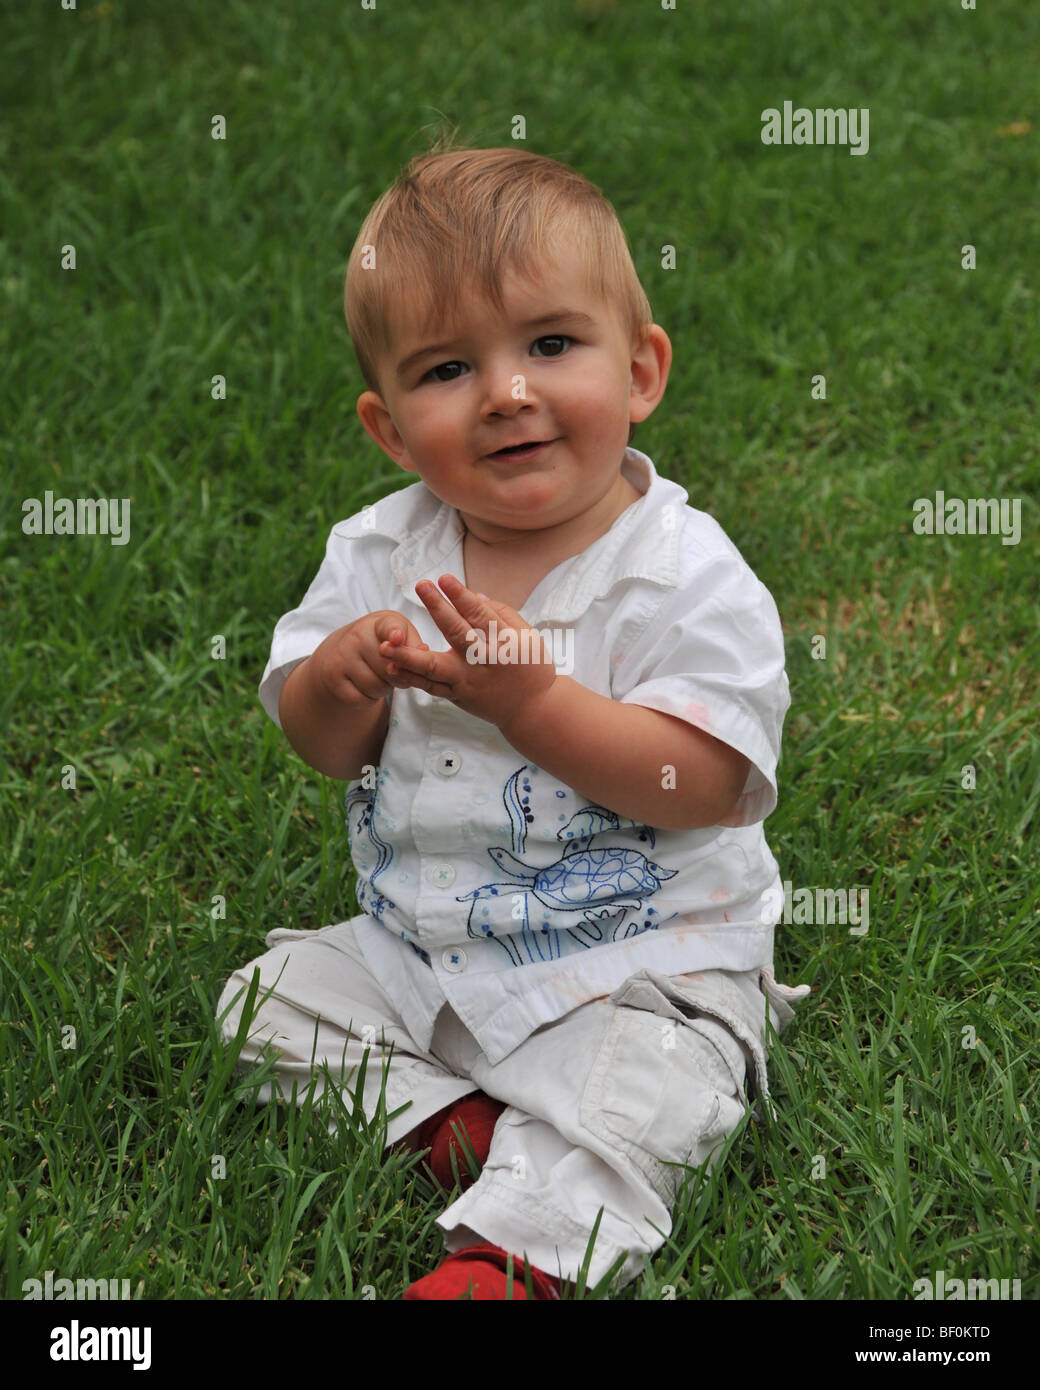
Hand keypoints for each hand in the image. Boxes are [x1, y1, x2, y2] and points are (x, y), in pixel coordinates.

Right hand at [309, 611, 430, 708]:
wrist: (342, 653)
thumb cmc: (380, 643)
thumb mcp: (400, 636)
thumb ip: (413, 644)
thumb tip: (423, 651)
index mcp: (379, 622)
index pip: (388, 627)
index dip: (395, 633)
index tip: (398, 638)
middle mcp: (357, 635)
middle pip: (389, 668)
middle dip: (399, 677)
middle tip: (395, 673)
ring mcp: (341, 655)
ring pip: (375, 686)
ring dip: (385, 689)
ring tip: (381, 678)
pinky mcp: (331, 676)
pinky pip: (360, 699)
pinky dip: (369, 698)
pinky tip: (366, 686)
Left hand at [378, 574, 557, 728]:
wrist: (533, 711)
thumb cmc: (532, 667)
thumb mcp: (528, 636)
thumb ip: (502, 614)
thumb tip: (475, 595)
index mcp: (505, 643)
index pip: (480, 615)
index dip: (462, 595)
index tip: (445, 578)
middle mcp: (484, 662)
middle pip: (456, 633)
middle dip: (437, 608)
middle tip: (421, 585)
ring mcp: (467, 681)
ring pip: (434, 668)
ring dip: (408, 654)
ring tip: (387, 643)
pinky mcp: (457, 696)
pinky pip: (430, 687)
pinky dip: (410, 676)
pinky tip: (391, 664)